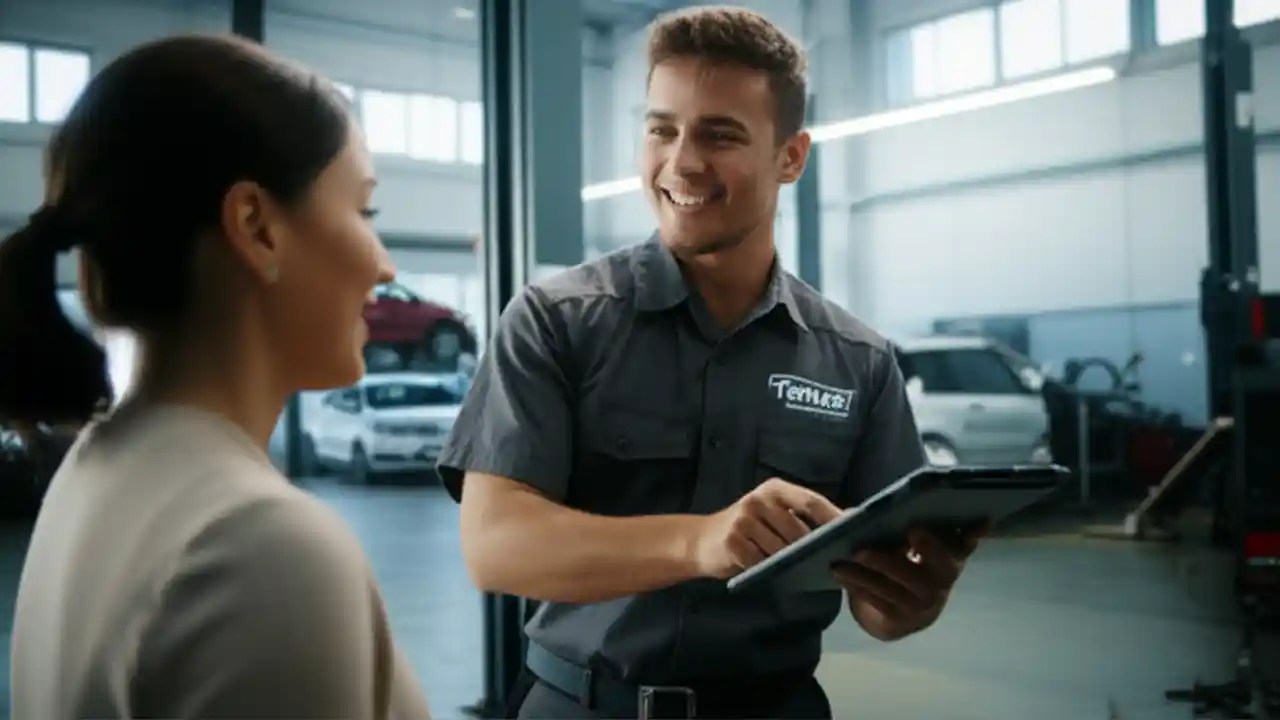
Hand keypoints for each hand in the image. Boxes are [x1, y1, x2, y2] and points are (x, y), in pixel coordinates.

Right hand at [693, 478, 842, 578]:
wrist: (701, 540)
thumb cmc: (748, 529)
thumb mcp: (774, 514)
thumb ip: (803, 516)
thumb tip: (849, 520)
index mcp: (775, 488)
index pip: (812, 502)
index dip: (834, 519)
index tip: (854, 535)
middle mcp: (759, 499)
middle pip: (798, 529)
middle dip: (813, 548)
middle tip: (830, 562)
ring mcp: (744, 519)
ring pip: (781, 549)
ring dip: (790, 563)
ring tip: (801, 571)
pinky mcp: (732, 541)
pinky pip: (760, 562)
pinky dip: (768, 570)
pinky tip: (770, 573)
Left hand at [832, 521, 988, 641]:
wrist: (895, 618)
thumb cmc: (898, 567)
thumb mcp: (901, 544)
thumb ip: (892, 524)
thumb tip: (849, 500)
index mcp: (948, 556)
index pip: (966, 543)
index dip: (974, 533)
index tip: (979, 519)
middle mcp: (942, 581)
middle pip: (942, 565)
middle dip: (931, 546)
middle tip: (913, 530)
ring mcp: (923, 603)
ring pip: (901, 582)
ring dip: (876, 566)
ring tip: (854, 552)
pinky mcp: (900, 619)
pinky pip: (878, 599)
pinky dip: (857, 584)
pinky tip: (839, 573)